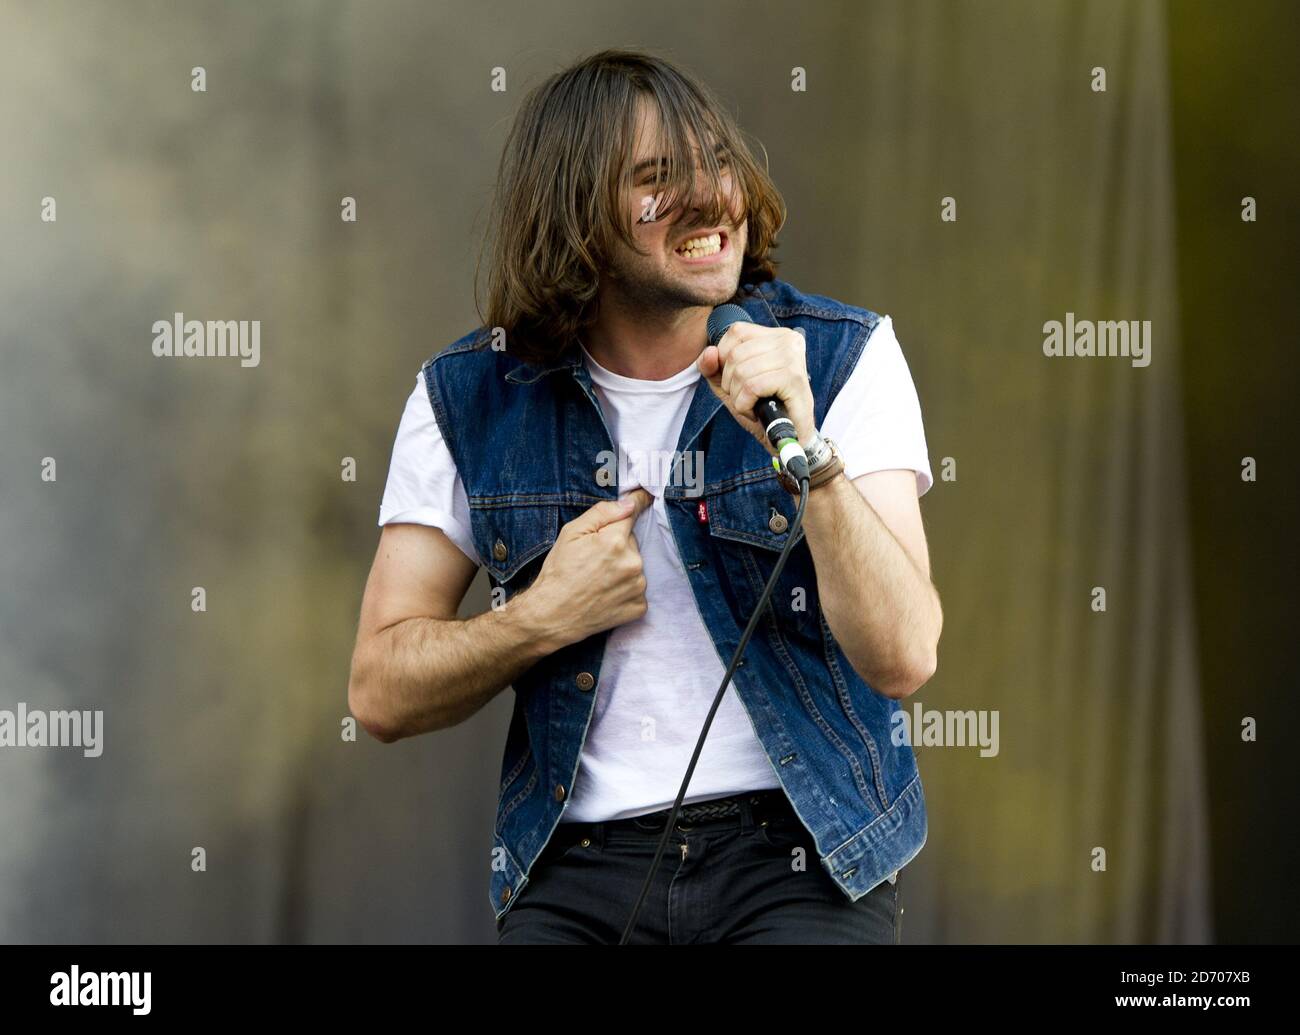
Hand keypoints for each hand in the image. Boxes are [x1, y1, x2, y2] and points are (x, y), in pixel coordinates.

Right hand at [518, 488, 653, 648]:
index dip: (635, 504)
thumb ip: (602, 513)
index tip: (645, 496)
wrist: (552, 615)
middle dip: (617, 545)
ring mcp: (637, 587)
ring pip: (636, 565)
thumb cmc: (558, 572)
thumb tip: (629, 503)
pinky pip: (637, 589)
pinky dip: (626, 589)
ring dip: (623, 567)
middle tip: (594, 559)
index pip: (632, 513)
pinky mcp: (639, 607)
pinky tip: (607, 593)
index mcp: (615, 541)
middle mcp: (632, 563)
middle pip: (632, 542)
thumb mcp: (571, 533)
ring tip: (598, 578)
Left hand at [696, 322, 814, 454]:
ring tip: (754, 405)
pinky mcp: (793, 378)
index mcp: (776, 335)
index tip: (740, 381)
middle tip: (748, 398)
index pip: (735, 332)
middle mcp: (788, 340)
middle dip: (731, 383)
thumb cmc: (762, 408)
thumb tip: (708, 352)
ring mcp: (792, 358)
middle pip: (735, 354)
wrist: (790, 437)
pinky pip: (751, 387)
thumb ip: (713, 367)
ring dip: (739, 397)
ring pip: (741, 372)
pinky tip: (757, 411)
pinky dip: (746, 405)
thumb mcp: (730, 384)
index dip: (724, 360)